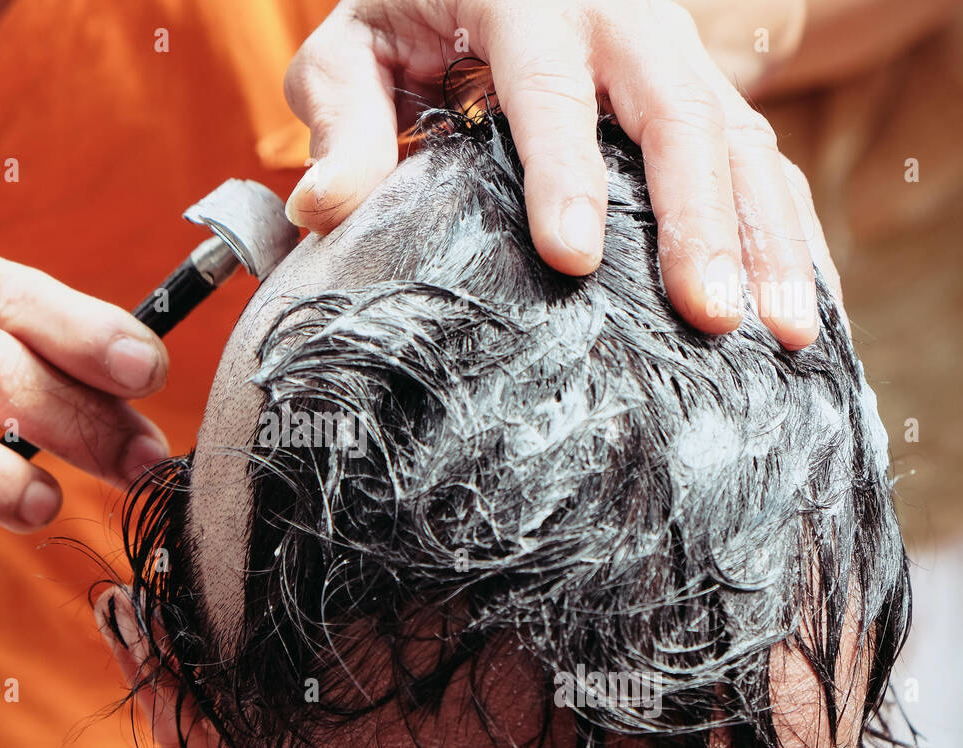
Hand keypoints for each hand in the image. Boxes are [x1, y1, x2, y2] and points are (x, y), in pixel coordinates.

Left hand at [284, 0, 826, 348]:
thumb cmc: (408, 11)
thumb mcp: (352, 50)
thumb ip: (341, 120)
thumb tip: (324, 208)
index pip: (549, 92)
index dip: (565, 175)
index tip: (574, 261)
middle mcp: (617, 17)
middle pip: (674, 116)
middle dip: (699, 222)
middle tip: (709, 318)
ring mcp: (670, 50)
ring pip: (738, 139)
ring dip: (767, 237)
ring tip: (790, 332)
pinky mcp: (699, 86)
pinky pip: (758, 153)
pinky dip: (786, 226)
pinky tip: (806, 297)